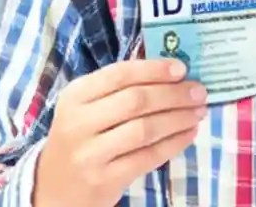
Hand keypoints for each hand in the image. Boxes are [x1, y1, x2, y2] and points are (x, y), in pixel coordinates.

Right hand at [33, 59, 206, 206]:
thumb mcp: (87, 107)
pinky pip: (148, 157)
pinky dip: (174, 143)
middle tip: (199, 92)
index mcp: (75, 96)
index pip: (119, 74)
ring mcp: (90, 154)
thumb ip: (120, 88)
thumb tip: (171, 68)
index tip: (182, 69)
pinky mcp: (105, 180)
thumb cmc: (81, 137)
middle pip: (136, 101)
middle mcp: (78, 123)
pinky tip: (189, 133)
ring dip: (178, 118)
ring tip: (198, 112)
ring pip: (145, 130)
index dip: (154, 69)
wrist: (56, 188)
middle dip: (174, 94)